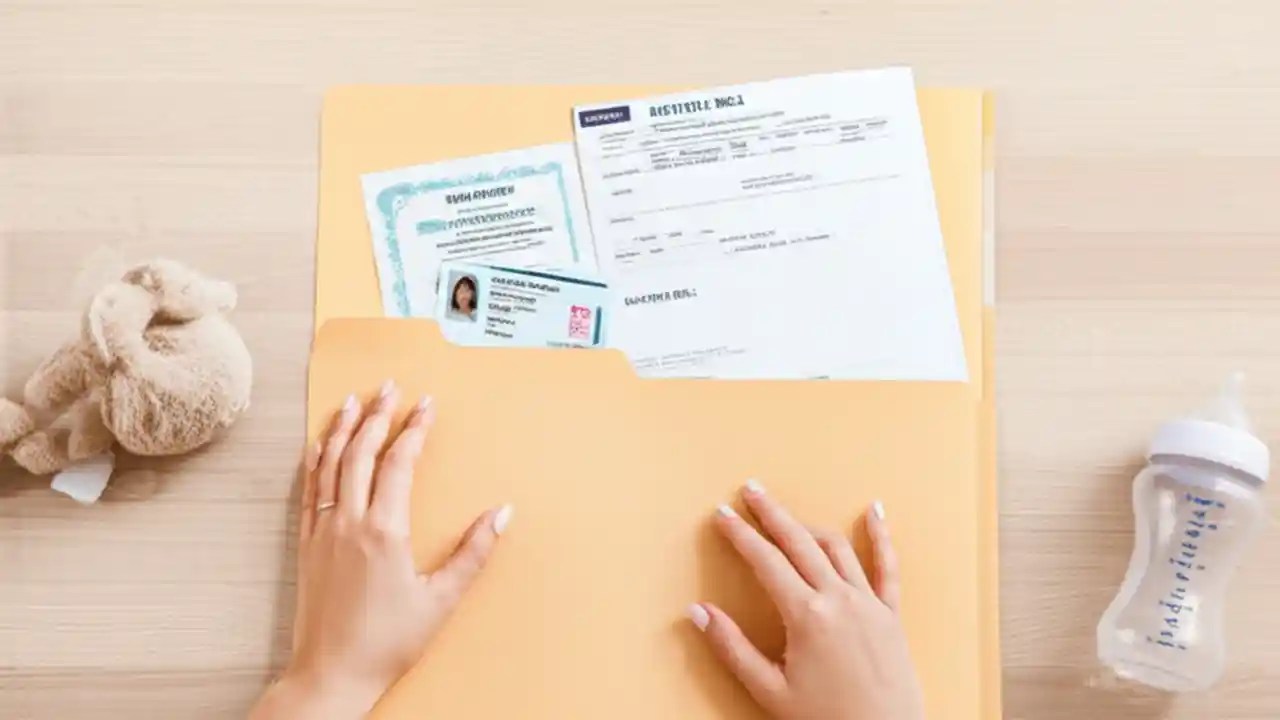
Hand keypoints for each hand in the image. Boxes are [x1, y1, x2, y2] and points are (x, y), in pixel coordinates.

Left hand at [250, 382, 512, 719]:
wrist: (331, 674)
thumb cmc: (387, 643)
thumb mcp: (441, 600)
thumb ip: (473, 553)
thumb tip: (502, 513)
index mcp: (384, 530)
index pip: (399, 462)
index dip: (414, 429)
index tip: (426, 404)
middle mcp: (349, 522)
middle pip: (361, 452)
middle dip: (377, 415)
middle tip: (390, 387)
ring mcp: (323, 531)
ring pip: (330, 464)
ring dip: (342, 428)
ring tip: (352, 399)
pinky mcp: (306, 545)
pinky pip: (308, 489)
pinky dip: (315, 459)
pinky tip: (318, 444)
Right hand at [688, 481, 923, 719]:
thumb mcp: (770, 690)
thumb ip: (732, 648)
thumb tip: (697, 612)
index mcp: (807, 616)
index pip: (765, 561)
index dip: (740, 535)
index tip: (722, 515)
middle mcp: (839, 599)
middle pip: (798, 542)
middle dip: (771, 512)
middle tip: (750, 490)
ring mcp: (869, 603)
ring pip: (836, 547)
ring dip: (808, 524)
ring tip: (786, 513)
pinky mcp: (890, 614)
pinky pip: (887, 566)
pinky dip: (880, 535)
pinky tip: (874, 511)